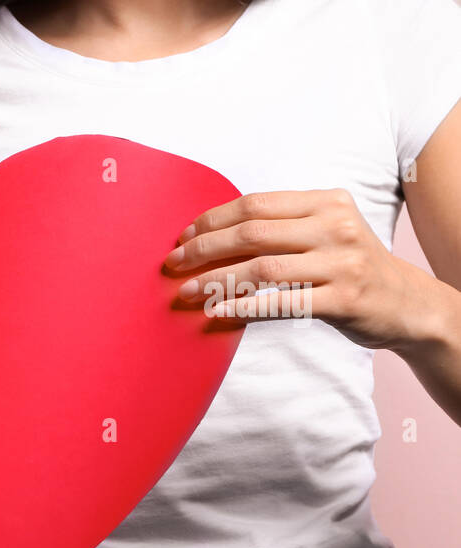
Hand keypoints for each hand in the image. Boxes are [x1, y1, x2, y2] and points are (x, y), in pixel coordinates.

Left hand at [164, 188, 449, 352]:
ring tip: (185, 293)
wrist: (406, 304)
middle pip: (252, 233)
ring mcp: (341, 264)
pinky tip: (216, 313)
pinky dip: (243, 308)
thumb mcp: (325, 232)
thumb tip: (212, 234)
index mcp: (326, 203)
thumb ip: (282, 226)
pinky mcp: (343, 300)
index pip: (255, 205)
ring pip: (262, 269)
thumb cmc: (349, 267)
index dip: (212, 220)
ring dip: (215, 281)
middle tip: (173, 265)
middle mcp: (335, 227)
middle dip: (204, 249)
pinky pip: (281, 303)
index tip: (183, 237)